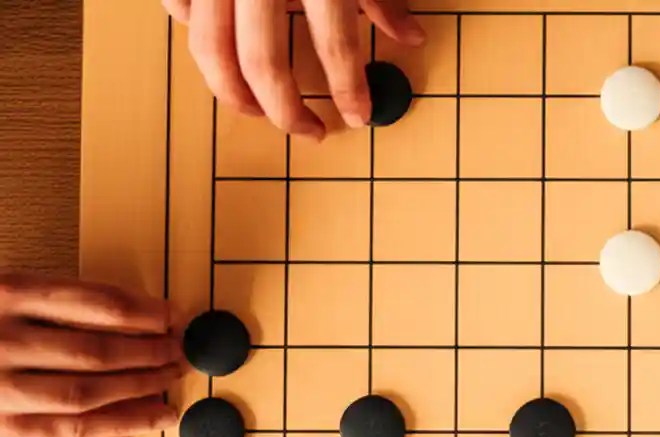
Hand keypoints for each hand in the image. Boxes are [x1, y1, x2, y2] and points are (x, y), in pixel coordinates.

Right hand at [0, 275, 182, 436]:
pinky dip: (111, 429)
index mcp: (9, 295)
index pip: (96, 303)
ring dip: (138, 394)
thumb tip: (143, 317)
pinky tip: (143, 420)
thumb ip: (62, 301)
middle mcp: (2, 342)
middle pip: (96, 352)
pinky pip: (65, 434)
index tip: (173, 316)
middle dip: (149, 355)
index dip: (146, 313)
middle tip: (179, 354)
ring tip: (169, 386)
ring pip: (85, 397)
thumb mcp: (8, 293)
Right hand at [162, 0, 424, 137]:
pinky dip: (195, 34)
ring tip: (256, 111)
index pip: (336, 49)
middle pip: (262, 65)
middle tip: (309, 131)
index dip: (349, 92)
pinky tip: (216, 51)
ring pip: (210, 49)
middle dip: (286, 111)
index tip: (358, 118)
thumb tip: (410, 39)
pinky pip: (178, 7)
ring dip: (233, 93)